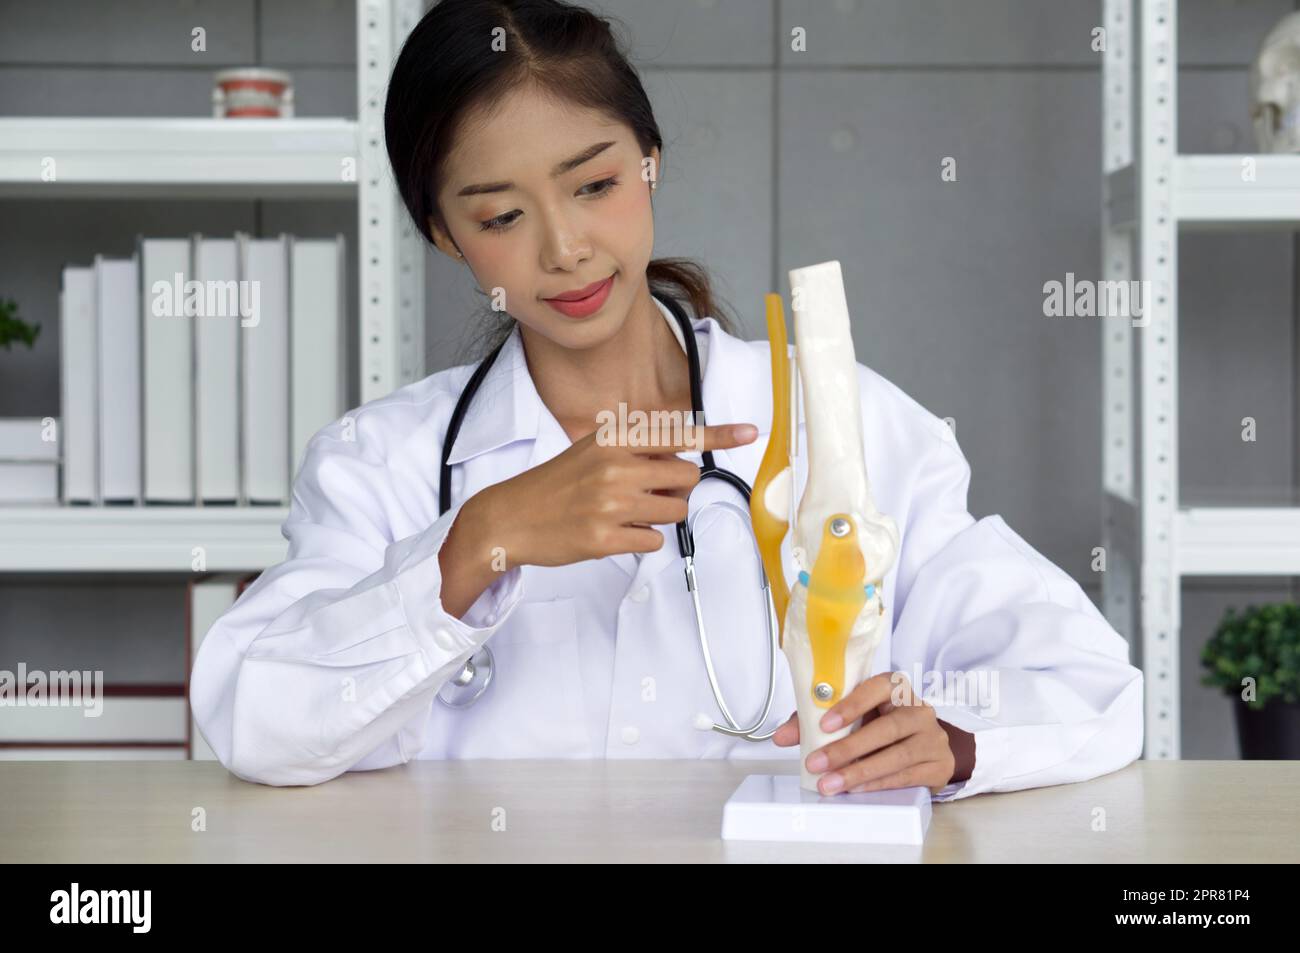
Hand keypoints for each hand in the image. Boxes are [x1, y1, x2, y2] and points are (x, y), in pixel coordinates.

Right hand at [483, 422, 757, 567]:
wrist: (510, 517)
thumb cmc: (556, 483)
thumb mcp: (593, 450)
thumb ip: (636, 449)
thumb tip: (682, 460)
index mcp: (613, 439)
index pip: (676, 433)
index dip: (719, 433)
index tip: (752, 431)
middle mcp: (616, 466)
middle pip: (687, 477)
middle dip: (676, 489)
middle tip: (646, 494)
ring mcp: (611, 504)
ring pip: (675, 511)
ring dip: (659, 516)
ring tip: (624, 513)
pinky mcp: (605, 538)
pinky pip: (655, 540)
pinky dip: (642, 539)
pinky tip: (614, 532)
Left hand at [772, 671, 972, 795]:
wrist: (926, 745)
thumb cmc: (881, 723)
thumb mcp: (850, 715)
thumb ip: (814, 720)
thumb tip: (780, 737)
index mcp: (895, 688)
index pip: (877, 688)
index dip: (851, 705)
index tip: (824, 724)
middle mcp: (918, 709)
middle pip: (885, 728)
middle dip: (846, 749)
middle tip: (815, 763)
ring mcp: (932, 738)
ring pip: (895, 756)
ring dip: (858, 772)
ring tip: (830, 783)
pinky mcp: (938, 765)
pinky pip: (906, 776)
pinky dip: (877, 784)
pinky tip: (856, 789)